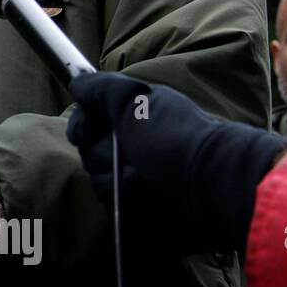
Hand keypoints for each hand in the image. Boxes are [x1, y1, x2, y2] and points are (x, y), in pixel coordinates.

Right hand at [67, 72, 286, 251]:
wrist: (209, 183)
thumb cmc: (172, 137)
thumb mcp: (135, 101)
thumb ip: (102, 87)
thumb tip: (76, 82)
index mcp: (133, 115)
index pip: (87, 119)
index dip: (81, 126)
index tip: (83, 134)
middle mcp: (133, 143)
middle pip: (90, 151)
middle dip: (102, 155)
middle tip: (130, 154)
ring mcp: (137, 175)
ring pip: (99, 180)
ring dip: (116, 179)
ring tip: (143, 177)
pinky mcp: (141, 203)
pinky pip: (113, 204)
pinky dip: (125, 199)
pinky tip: (145, 194)